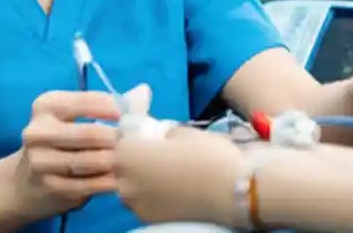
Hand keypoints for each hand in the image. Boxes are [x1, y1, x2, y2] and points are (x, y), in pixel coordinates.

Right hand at [15, 90, 122, 218]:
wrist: (26, 182)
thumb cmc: (61, 142)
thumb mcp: (72, 117)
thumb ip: (102, 107)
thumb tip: (140, 97)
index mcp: (46, 105)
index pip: (86, 101)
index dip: (113, 108)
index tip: (129, 117)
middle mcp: (38, 131)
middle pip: (88, 133)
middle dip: (115, 139)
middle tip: (133, 143)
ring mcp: (41, 161)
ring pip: (89, 161)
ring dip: (113, 162)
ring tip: (128, 161)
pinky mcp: (50, 186)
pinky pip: (87, 184)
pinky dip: (106, 182)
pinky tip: (118, 180)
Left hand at [115, 127, 245, 226]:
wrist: (233, 193)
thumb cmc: (208, 155)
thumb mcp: (185, 131)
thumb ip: (164, 135)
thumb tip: (161, 139)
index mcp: (127, 155)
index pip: (119, 143)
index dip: (134, 139)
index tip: (147, 138)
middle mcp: (124, 183)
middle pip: (122, 168)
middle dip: (136, 162)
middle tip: (159, 157)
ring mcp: (135, 206)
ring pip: (132, 188)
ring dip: (144, 182)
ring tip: (169, 177)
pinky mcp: (150, 222)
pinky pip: (145, 204)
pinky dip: (154, 198)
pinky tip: (175, 193)